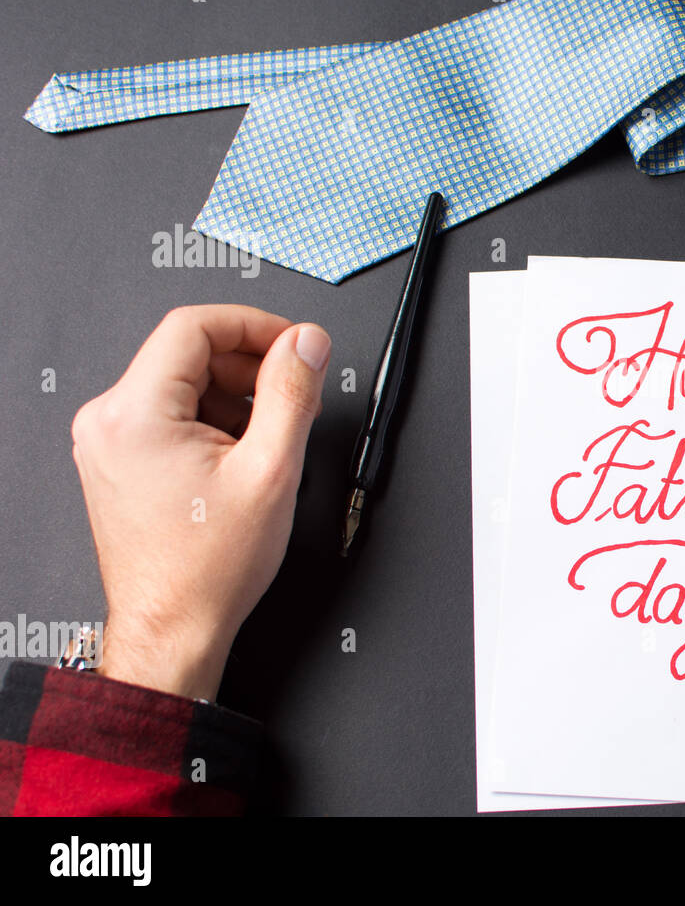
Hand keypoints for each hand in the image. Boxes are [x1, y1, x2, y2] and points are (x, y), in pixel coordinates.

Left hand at [71, 305, 330, 700]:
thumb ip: (293, 394)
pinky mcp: (121, 461)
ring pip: (185, 384)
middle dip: (251, 367)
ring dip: (236, 397)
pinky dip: (215, 422)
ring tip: (270, 440)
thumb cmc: (207, 570)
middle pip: (189, 353)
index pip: (193, 326)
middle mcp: (109, 421)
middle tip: (295, 394)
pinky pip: (173, 414)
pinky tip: (244, 457)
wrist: (174, 628)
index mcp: (134, 414)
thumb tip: (306, 344)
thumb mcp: (271, 470)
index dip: (255, 325)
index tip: (293, 344)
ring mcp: (110, 442)